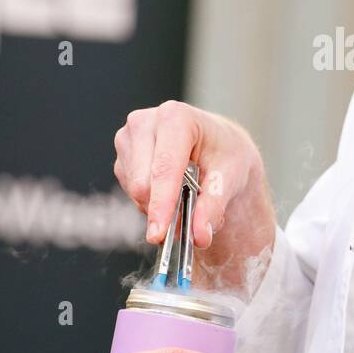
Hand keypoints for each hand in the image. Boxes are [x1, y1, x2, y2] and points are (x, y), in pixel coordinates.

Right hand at [113, 99, 275, 290]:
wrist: (216, 144)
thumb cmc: (224, 153)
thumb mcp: (230, 176)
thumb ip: (214, 206)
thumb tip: (200, 235)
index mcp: (175, 117)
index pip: (165, 167)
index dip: (162, 203)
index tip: (159, 233)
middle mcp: (145, 122)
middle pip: (143, 183)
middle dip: (163, 209)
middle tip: (188, 221)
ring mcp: (128, 137)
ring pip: (135, 191)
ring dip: (158, 205)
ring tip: (184, 194)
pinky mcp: (122, 155)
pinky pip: (130, 192)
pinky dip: (150, 200)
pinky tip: (168, 188)